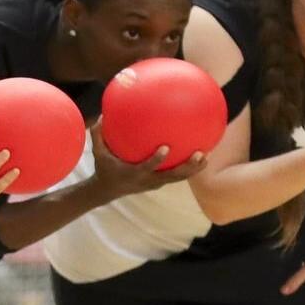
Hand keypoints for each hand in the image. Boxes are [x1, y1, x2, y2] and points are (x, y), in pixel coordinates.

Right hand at [87, 121, 206, 199]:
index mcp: (134, 173)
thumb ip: (99, 135)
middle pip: (172, 176)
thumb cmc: (104, 167)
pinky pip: (176, 176)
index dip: (157, 159)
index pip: (147, 167)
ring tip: (207, 156)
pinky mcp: (159, 183)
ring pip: (178, 178)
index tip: (166, 147)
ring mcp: (155, 183)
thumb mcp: (97, 153)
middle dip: (187, 167)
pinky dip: (188, 168)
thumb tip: (102, 114)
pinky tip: (199, 155)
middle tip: (200, 154)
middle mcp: (148, 180)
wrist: (107, 190)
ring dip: (193, 169)